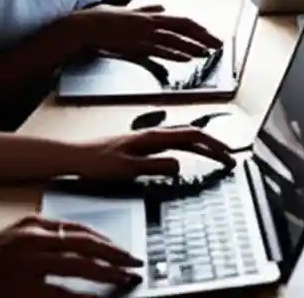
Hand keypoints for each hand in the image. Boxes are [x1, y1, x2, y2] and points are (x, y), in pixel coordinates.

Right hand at [0, 215, 140, 296]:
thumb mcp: (12, 238)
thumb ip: (43, 237)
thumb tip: (78, 243)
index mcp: (32, 226)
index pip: (80, 229)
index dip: (106, 239)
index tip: (123, 247)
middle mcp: (34, 239)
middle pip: (87, 244)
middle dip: (116, 253)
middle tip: (135, 262)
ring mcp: (29, 263)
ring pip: (80, 265)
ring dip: (108, 273)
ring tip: (126, 279)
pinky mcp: (24, 287)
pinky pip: (62, 292)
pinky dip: (83, 295)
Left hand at [70, 126, 234, 180]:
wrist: (75, 157)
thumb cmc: (96, 162)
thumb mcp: (126, 169)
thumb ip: (154, 166)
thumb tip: (179, 165)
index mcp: (152, 137)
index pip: (191, 136)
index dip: (212, 145)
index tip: (227, 156)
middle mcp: (153, 134)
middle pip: (192, 135)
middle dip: (213, 146)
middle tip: (229, 160)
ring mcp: (148, 138)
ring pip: (183, 138)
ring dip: (202, 146)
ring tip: (217, 157)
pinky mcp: (143, 145)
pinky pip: (174, 143)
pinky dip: (188, 148)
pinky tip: (189, 155)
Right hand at [74, 4, 220, 61]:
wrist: (84, 27)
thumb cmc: (102, 19)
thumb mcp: (128, 10)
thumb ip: (146, 9)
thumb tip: (160, 7)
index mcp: (151, 16)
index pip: (182, 20)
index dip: (198, 28)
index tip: (210, 36)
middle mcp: (151, 23)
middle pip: (184, 27)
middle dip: (203, 36)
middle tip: (218, 45)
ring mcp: (144, 34)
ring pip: (175, 40)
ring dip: (193, 46)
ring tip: (207, 53)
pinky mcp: (136, 46)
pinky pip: (160, 50)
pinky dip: (175, 54)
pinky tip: (186, 59)